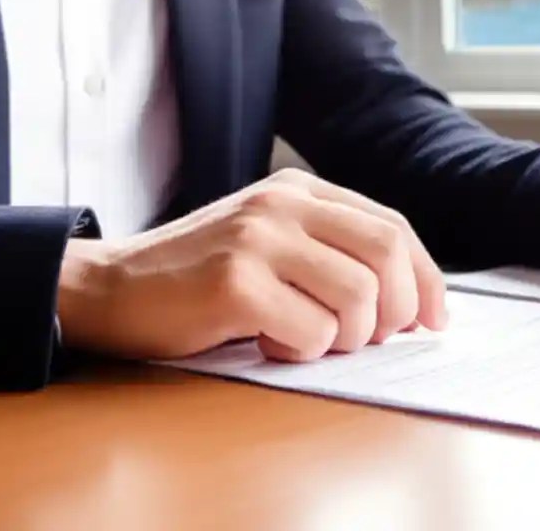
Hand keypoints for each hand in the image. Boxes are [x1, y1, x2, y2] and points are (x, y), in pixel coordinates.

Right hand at [57, 169, 446, 361]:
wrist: (108, 288)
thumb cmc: (199, 278)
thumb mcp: (272, 242)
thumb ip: (332, 253)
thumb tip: (412, 304)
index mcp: (301, 190)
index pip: (393, 228)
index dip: (425, 279)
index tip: (432, 321)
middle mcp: (284, 203)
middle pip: (387, 255)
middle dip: (396, 312)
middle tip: (369, 341)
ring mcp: (258, 238)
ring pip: (358, 296)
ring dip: (346, 337)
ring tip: (307, 340)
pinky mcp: (235, 282)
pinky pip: (312, 329)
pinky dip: (303, 350)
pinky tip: (270, 344)